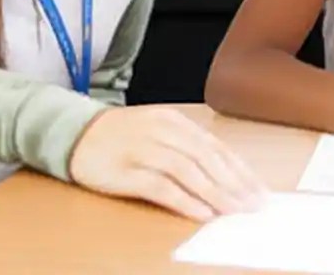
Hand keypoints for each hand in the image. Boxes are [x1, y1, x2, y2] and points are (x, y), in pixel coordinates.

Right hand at [68, 106, 266, 220]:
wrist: (74, 132)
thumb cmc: (121, 136)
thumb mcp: (158, 132)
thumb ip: (188, 148)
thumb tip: (226, 176)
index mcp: (174, 121)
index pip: (215, 147)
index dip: (240, 171)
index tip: (259, 191)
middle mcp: (161, 131)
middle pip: (206, 159)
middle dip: (235, 185)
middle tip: (254, 205)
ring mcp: (142, 149)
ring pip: (188, 172)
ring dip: (216, 194)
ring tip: (235, 212)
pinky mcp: (124, 171)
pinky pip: (160, 187)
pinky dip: (184, 201)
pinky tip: (202, 214)